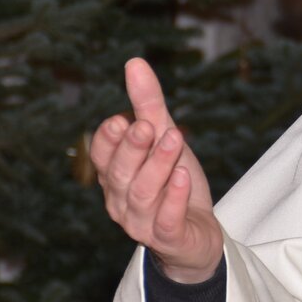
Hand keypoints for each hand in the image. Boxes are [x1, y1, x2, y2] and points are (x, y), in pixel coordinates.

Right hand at [91, 58, 223, 282]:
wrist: (199, 235)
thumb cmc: (176, 183)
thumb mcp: (165, 138)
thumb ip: (148, 105)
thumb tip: (134, 62)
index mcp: (114, 176)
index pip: (102, 155)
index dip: (110, 139)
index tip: (124, 119)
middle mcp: (120, 201)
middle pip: (119, 173)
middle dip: (133, 148)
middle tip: (148, 126)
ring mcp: (141, 224)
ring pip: (141, 194)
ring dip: (158, 165)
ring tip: (175, 140)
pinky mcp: (167, 239)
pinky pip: (165, 221)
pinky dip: (173, 198)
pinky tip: (183, 176)